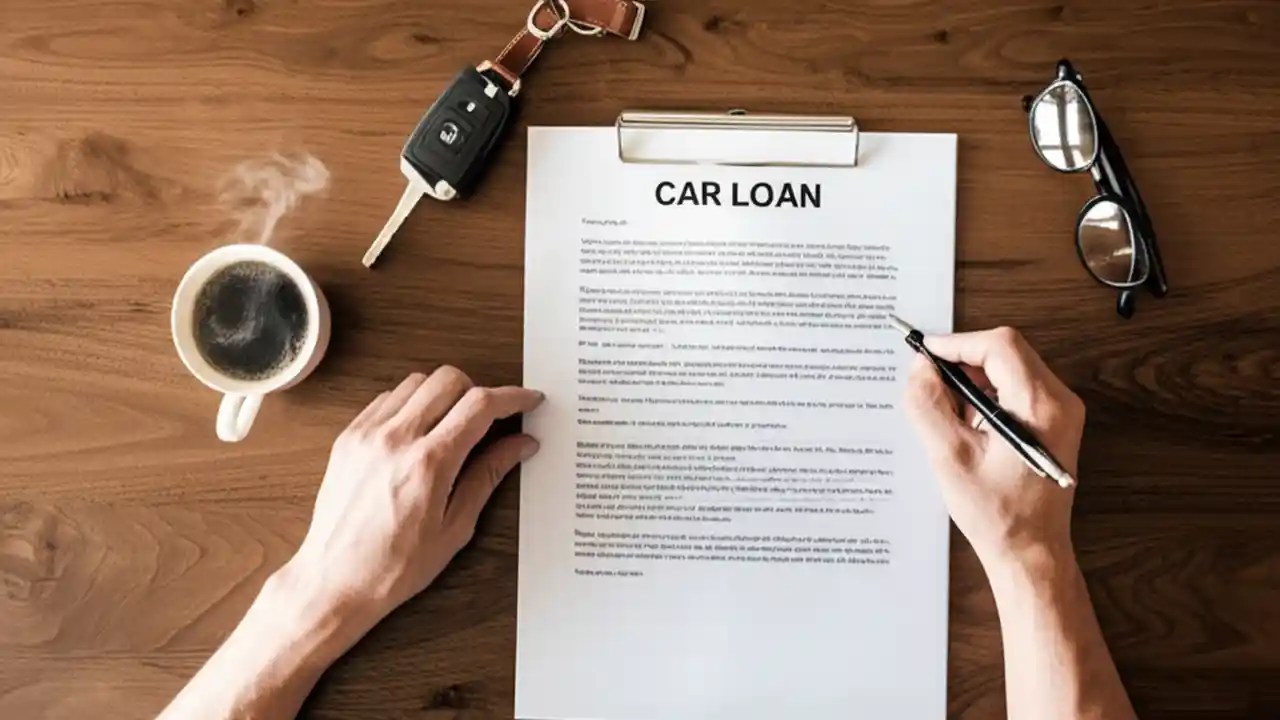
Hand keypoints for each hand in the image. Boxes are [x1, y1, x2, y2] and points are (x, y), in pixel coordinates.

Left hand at [291, 367, 542, 627]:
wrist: (336, 580)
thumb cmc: (395, 566)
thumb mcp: (456, 526)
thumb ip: (489, 475)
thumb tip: (520, 444)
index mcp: (429, 463)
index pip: (480, 405)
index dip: (512, 397)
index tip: (527, 400)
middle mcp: (396, 439)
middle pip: (449, 378)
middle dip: (478, 391)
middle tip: (488, 418)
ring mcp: (367, 435)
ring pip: (417, 381)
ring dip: (442, 394)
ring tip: (451, 425)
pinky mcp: (347, 438)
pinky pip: (386, 399)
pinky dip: (410, 404)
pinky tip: (418, 431)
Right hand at [903, 327, 1085, 570]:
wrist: (1030, 551)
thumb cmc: (996, 513)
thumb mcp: (949, 457)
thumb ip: (929, 405)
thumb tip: (920, 369)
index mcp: (1040, 406)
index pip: (999, 346)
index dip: (956, 344)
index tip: (924, 353)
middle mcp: (1059, 402)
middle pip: (1006, 352)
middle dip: (963, 360)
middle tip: (930, 381)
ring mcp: (1060, 412)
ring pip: (1010, 368)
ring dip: (974, 378)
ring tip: (947, 409)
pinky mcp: (1053, 423)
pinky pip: (1017, 388)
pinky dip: (987, 393)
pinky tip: (966, 422)